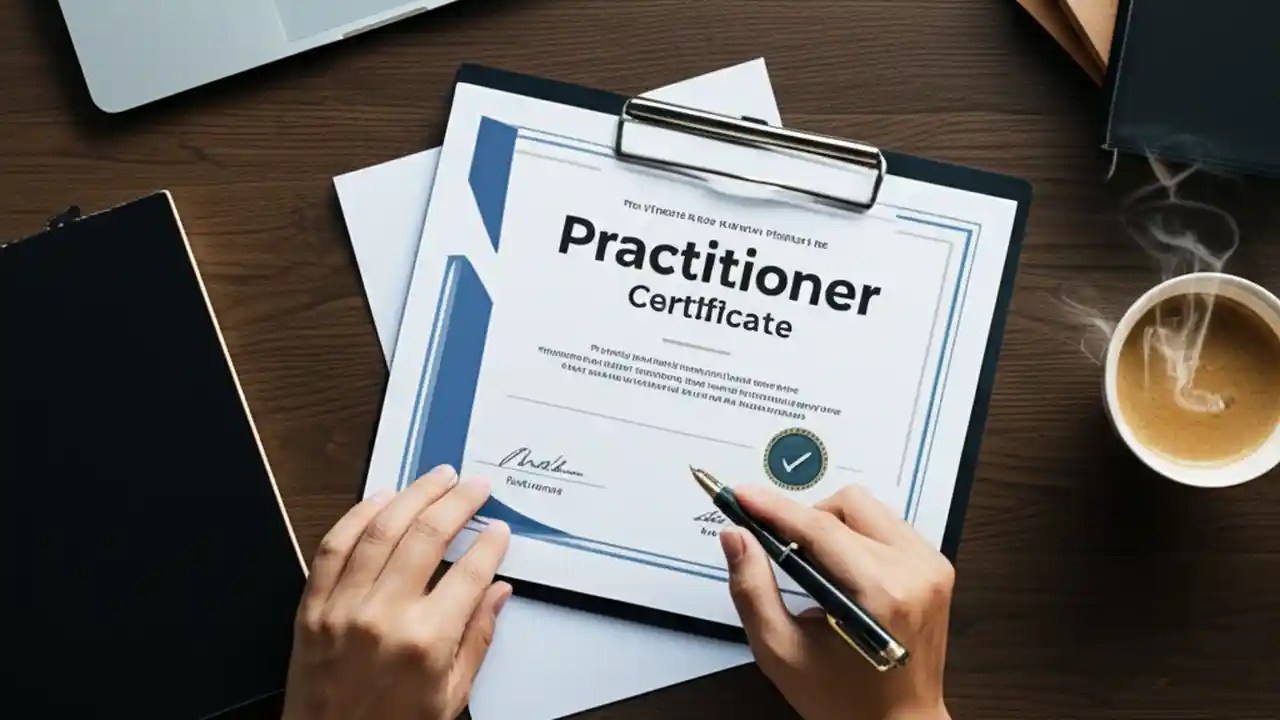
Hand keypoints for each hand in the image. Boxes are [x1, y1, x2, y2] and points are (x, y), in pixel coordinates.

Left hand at [282, 466, 512, 719]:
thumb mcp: (451, 696)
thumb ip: (477, 639)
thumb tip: (497, 593)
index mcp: (426, 641)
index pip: (470, 572)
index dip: (490, 543)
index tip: (499, 529)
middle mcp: (384, 616)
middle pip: (428, 536)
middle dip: (457, 503)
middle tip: (473, 485)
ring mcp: (343, 607)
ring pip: (381, 530)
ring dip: (412, 495)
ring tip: (435, 478)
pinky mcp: (313, 607)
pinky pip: (334, 546)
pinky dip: (357, 516)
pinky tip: (380, 499)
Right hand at [721, 485, 954, 719]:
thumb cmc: (843, 700)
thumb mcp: (781, 652)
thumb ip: (752, 589)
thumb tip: (735, 537)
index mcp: (882, 594)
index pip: (820, 529)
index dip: (774, 508)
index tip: (741, 495)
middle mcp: (915, 571)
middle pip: (847, 505)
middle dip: (806, 519)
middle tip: (784, 551)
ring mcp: (932, 567)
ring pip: (869, 508)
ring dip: (833, 525)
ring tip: (816, 566)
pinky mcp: (937, 567)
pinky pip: (889, 525)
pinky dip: (859, 536)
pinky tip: (845, 570)